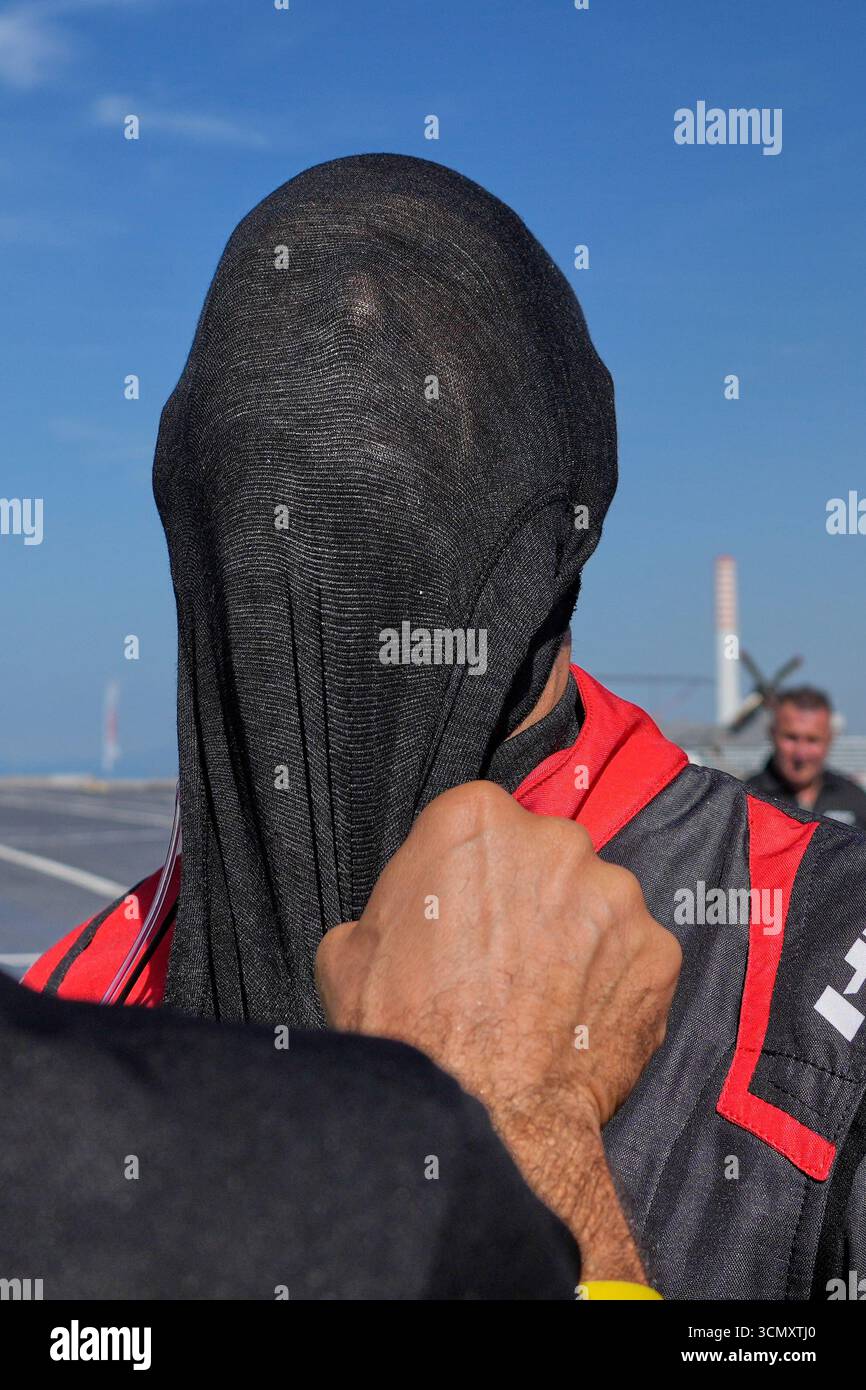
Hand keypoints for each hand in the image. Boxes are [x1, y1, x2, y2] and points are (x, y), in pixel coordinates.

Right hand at [316, 782, 680, 1283]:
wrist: (479, 1115)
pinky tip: (579, 1023)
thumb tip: (407, 921)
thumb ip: (395, 908)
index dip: (469, 870)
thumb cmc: (409, 1030)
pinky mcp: (659, 952)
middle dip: (530, 897)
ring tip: (544, 1000)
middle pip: (545, 855)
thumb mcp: (350, 949)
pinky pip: (635, 957)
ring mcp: (616, 895)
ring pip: (597, 904)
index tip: (463, 910)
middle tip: (503, 958)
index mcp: (474, 819)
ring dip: (577, 939)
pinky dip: (615, 984)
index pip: (479, 822)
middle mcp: (555, 840)